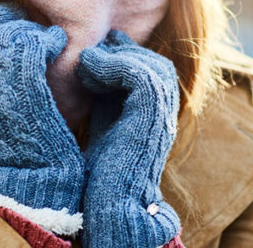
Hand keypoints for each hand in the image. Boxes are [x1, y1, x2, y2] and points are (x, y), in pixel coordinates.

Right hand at [0, 2, 83, 234]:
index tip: (1, 17)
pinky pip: (34, 44)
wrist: (28, 173)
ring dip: (29, 28)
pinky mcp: (25, 85)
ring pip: (9, 31)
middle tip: (24, 19)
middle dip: (5, 15)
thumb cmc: (11, 136)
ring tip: (43, 37)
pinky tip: (56, 42)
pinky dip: (48, 38)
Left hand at [77, 29, 180, 246]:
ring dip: (115, 57)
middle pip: (154, 64)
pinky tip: (88, 69)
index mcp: (156, 114)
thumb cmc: (101, 171)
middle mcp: (165, 113)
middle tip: (93, 50)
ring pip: (149, 64)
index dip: (124, 56)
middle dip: (123, 52)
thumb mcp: (103, 123)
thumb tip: (91, 66)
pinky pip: (138, 73)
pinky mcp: (152, 113)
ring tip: (86, 61)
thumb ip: (105, 97)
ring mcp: (163, 113)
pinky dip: (111, 65)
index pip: (151, 71)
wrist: (110, 202)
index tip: (97, 49)